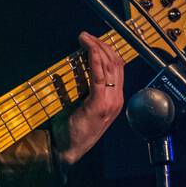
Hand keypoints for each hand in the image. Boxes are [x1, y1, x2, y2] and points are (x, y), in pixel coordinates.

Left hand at [51, 31, 124, 166]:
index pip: (117, 68)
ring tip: (85, 38)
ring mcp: (110, 102)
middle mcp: (116, 99)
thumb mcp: (81, 104)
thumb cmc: (71, 129)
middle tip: (87, 36)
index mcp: (114, 99)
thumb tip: (77, 66)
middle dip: (102, 45)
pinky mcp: (99, 104)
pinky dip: (94, 60)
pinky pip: (99, 77)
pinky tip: (88, 51)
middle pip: (116, 64)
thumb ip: (83, 87)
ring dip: (97, 48)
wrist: (68, 151)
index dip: (107, 51)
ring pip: (109, 67)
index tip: (93, 40)